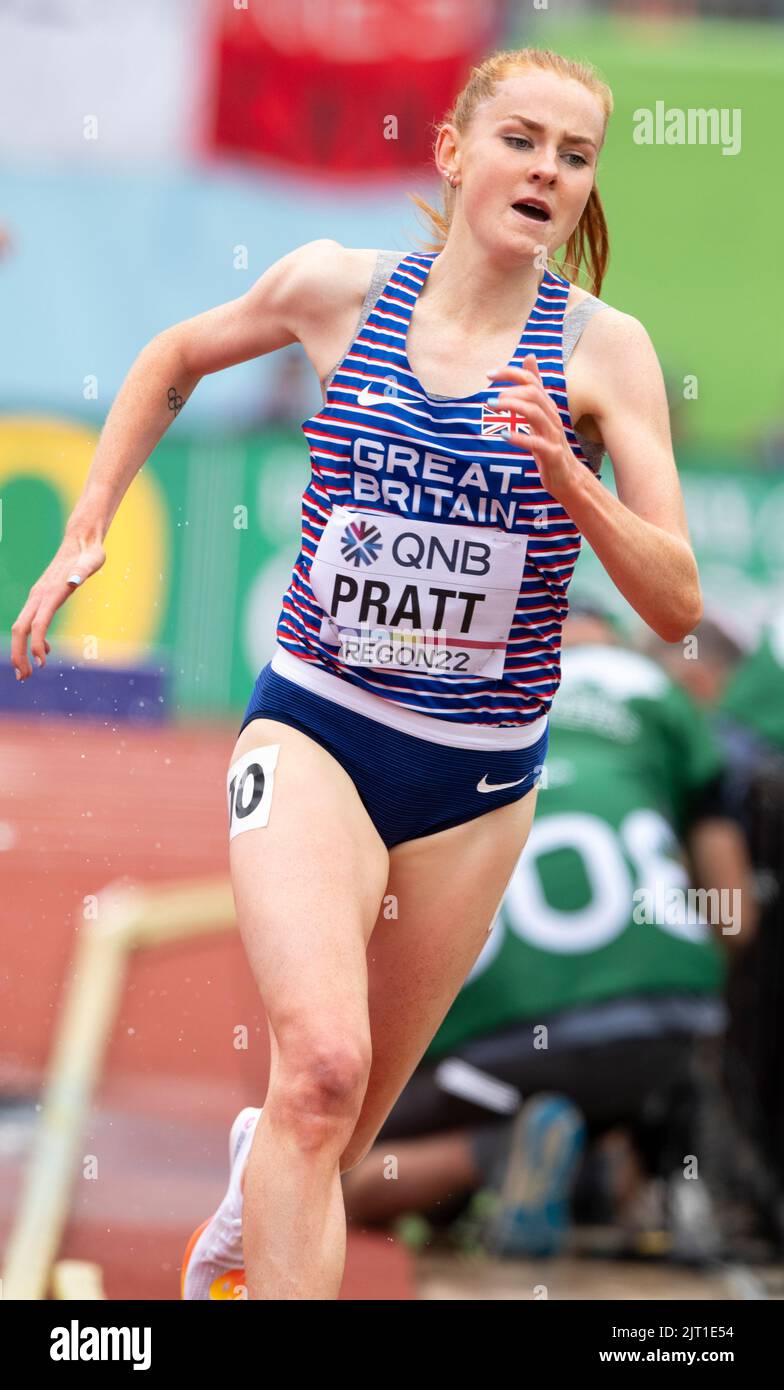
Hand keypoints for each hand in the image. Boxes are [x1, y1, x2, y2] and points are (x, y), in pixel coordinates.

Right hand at [11, 530, 105, 680]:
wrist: (81, 541)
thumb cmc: (90, 554)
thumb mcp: (92, 562)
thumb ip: (83, 571)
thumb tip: (75, 580)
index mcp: (49, 592)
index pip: (37, 624)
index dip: (35, 645)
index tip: (40, 664)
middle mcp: (38, 595)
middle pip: (20, 628)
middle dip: (19, 654)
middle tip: (25, 678)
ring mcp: (37, 596)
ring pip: (21, 626)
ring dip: (21, 650)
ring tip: (28, 672)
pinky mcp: (41, 597)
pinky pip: (30, 622)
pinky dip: (33, 639)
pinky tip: (45, 651)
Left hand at [487, 353, 581, 503]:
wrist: (567, 476)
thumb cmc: (549, 444)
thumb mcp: (541, 413)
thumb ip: (535, 387)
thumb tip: (529, 356)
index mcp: (547, 406)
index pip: (530, 380)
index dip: (510, 373)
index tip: (488, 374)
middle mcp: (552, 416)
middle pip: (534, 393)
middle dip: (510, 391)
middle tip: (490, 399)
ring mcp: (553, 435)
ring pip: (535, 413)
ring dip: (513, 407)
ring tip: (493, 409)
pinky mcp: (552, 454)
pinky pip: (536, 443)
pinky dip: (519, 437)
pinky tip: (504, 435)